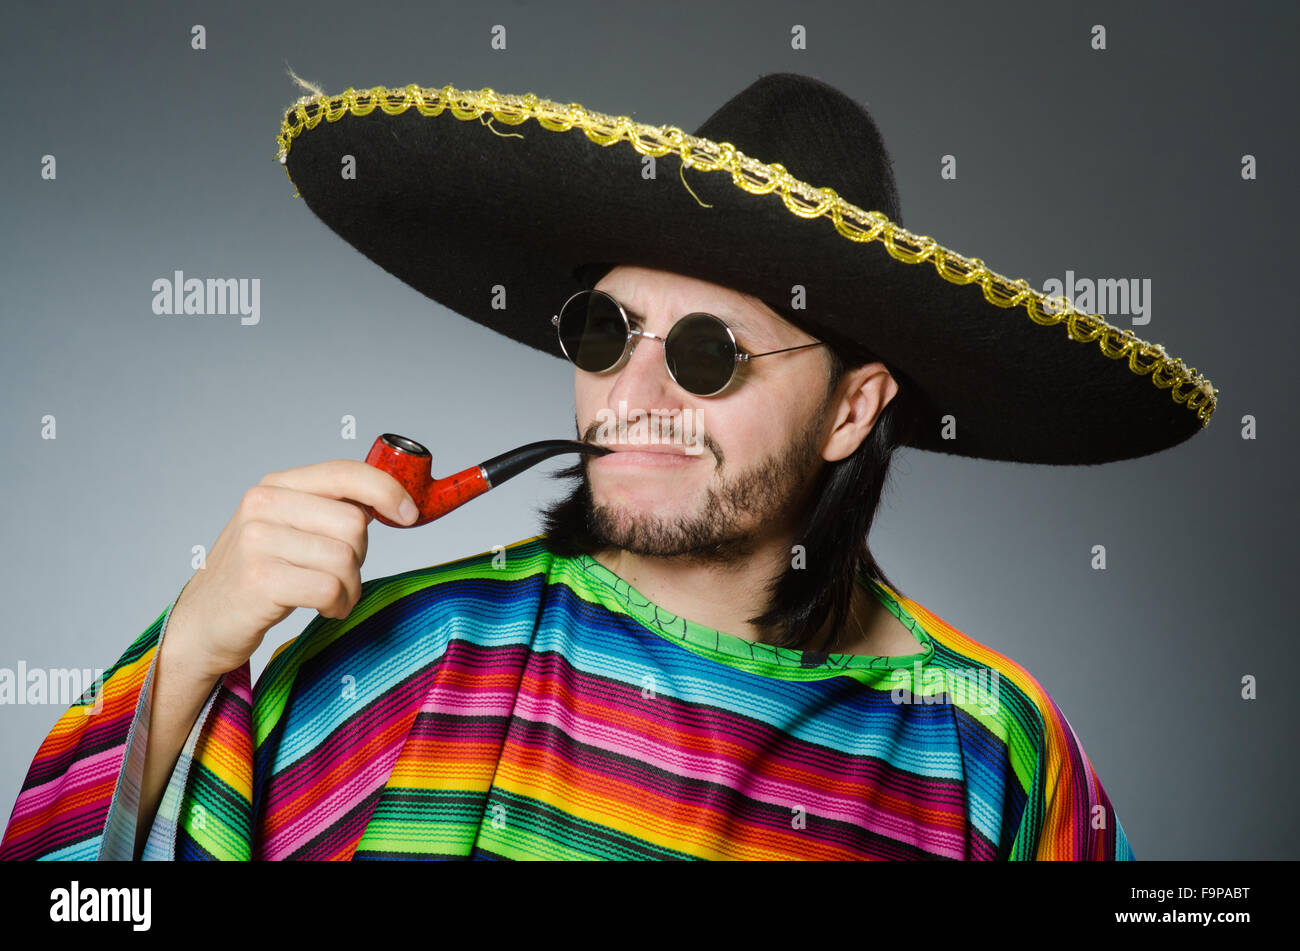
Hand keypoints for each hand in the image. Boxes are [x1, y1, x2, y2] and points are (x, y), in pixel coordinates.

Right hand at [164, 459, 418, 678]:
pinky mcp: (258, 580)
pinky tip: (323, 609)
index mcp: (277, 485)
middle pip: (354, 523)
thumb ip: (328, 510)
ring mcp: (256, 541)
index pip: (345, 472)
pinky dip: (338, 604)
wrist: (203, 623)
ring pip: (345, 558)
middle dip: (361, 557)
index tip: (410, 513)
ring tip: (332, 598)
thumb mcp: (287, 528)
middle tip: (341, 576)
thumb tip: (392, 502)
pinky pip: (328, 588)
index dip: (387, 490)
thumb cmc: (258, 575)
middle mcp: (263, 505)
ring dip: (350, 587)